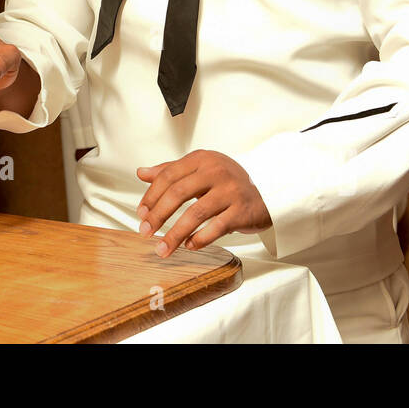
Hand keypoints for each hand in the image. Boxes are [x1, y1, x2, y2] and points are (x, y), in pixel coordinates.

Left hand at [136, 150, 271, 256]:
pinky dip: (200, 239)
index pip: (168, 175)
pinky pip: (217, 227)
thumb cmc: (228, 181)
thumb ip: (171, 170)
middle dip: (158, 215)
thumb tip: (141, 172)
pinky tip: (189, 246)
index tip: (141, 213)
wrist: (267, 190)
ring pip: (196, 213)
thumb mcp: (200, 169)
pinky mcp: (242, 211)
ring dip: (175, 234)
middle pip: (178, 193)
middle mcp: (216, 171)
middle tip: (145, 232)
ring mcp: (230, 191)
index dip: (151, 196)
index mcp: (202, 159)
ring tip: (162, 248)